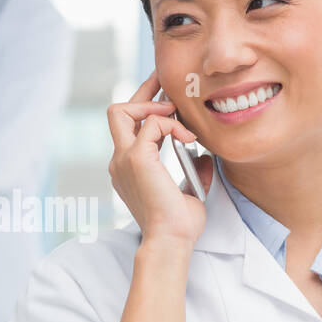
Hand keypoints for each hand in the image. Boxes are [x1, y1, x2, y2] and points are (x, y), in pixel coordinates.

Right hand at [107, 71, 213, 249]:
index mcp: (128, 169)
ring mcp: (123, 159)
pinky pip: (152, 124)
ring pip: (121, 110)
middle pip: (117, 112)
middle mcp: (119, 162)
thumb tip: (204, 155)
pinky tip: (189, 138)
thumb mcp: (189, 191)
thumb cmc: (179, 225)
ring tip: (177, 114)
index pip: (129, 128)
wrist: (171, 240)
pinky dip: (173, 125)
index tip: (168, 98)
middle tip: (164, 80)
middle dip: (142, 91)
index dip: (146, 108)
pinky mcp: (136, 159)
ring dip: (152, 106)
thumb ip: (193, 170)